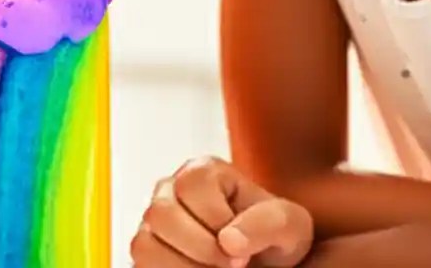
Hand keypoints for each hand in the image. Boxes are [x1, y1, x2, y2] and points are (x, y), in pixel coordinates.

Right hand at [131, 156, 312, 267]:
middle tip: (231, 265)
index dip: (217, 220)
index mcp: (204, 172)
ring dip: (183, 267)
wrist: (264, 263)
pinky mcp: (147, 249)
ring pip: (144, 243)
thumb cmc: (275, 240)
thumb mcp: (290, 226)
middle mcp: (170, 190)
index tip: (242, 247)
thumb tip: (229, 240)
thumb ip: (267, 224)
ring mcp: (152, 222)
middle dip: (201, 249)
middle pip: (161, 214)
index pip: (192, 187)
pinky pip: (140, 264)